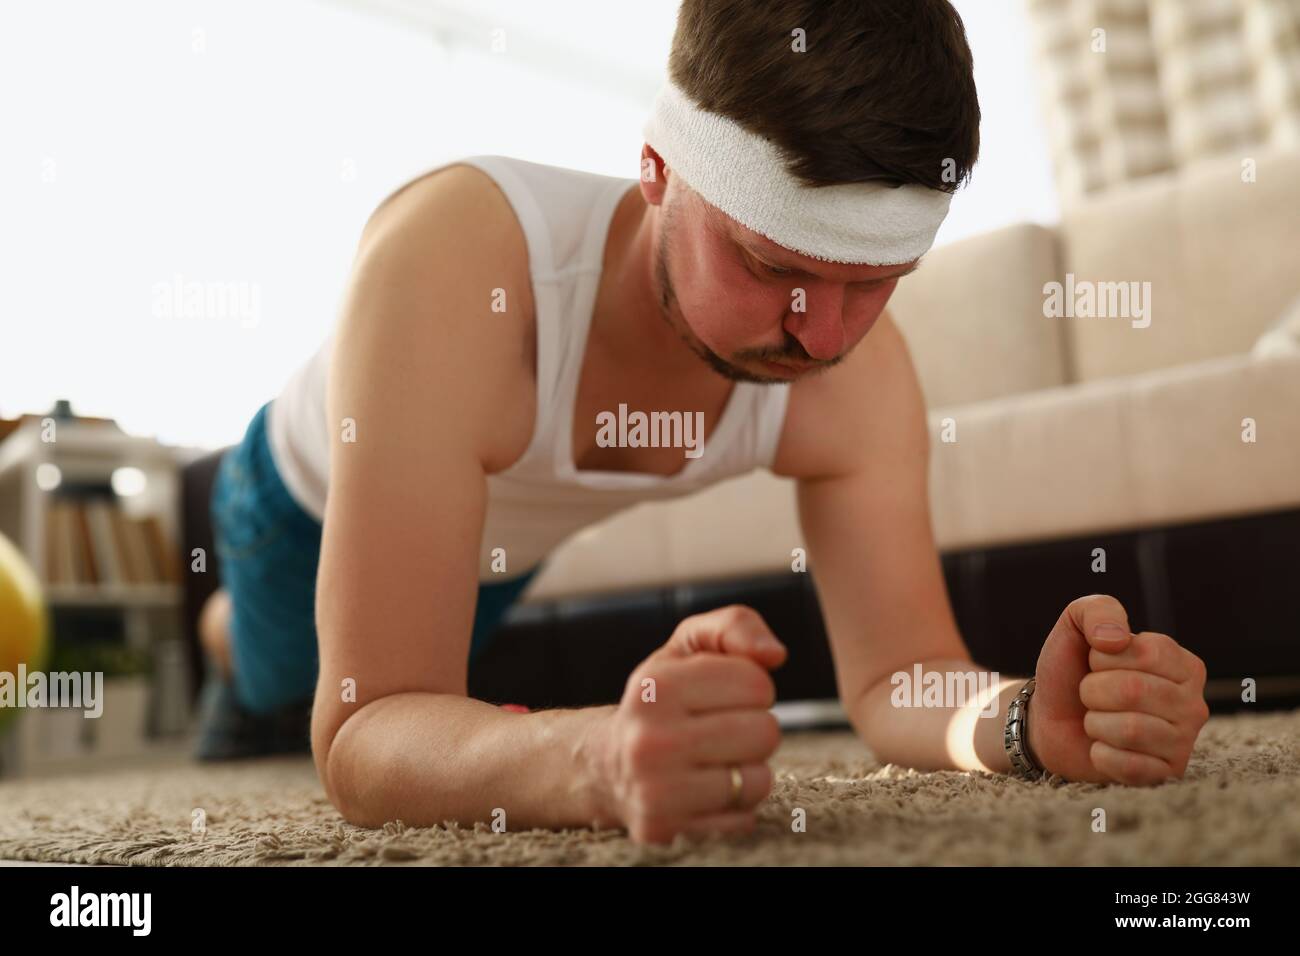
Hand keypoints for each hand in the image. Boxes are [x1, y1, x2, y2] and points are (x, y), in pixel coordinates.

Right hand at [592, 605, 786, 843]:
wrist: (607, 763)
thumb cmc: (661, 698)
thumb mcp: (686, 646)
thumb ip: (734, 626)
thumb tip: (775, 654)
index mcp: (656, 686)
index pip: (756, 682)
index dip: (750, 686)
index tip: (721, 694)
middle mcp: (650, 739)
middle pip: (764, 732)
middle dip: (753, 727)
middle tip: (720, 728)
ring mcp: (656, 790)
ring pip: (758, 780)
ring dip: (746, 769)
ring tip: (712, 759)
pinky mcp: (665, 828)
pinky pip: (743, 818)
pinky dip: (734, 804)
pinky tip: (704, 789)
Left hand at [1028, 594, 1208, 784]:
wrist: (1050, 720)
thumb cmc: (1072, 671)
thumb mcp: (1076, 628)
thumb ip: (1098, 611)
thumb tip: (1118, 637)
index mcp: (1182, 663)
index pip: (1146, 651)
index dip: (1105, 656)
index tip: (1095, 662)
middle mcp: (1193, 703)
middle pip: (1135, 690)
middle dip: (1094, 690)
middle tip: (1090, 694)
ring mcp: (1183, 742)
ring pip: (1132, 729)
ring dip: (1095, 722)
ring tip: (1096, 719)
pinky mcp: (1165, 775)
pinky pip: (1130, 766)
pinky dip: (1101, 755)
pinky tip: (1101, 748)